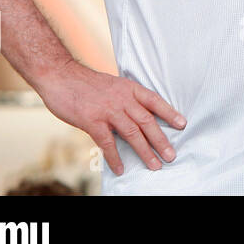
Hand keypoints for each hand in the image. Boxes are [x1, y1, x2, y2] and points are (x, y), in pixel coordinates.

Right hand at [34, 59, 185, 175]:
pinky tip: (120, 168)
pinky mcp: (92, 121)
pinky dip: (115, 157)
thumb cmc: (86, 83)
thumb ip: (125, 99)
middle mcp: (122, 99)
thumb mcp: (113, 85)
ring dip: (145, 151)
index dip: (169, 113)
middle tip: (171, 155)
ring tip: (154, 165)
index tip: (182, 124)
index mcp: (129, 88)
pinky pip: (107, 142)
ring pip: (132, 133)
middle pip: (147, 121)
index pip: (155, 101)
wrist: (61, 75)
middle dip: (161, 140)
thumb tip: (137, 116)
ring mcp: (108, 110)